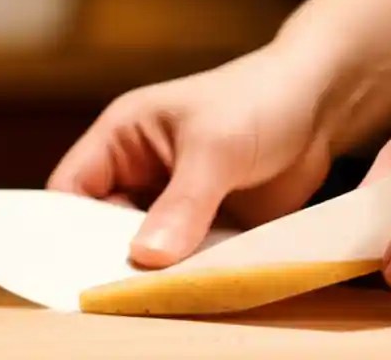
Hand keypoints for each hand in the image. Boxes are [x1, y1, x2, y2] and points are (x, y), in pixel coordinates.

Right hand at [47, 44, 335, 267]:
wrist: (323, 104)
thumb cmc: (259, 99)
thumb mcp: (214, 147)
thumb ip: (181, 203)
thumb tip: (146, 257)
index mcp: (121, 138)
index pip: (71, 188)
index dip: (66, 224)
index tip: (76, 262)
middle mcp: (139, 172)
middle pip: (103, 226)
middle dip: (112, 254)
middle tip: (123, 285)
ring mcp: (172, 203)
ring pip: (144, 248)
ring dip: (153, 270)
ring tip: (159, 291)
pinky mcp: (206, 227)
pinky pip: (184, 259)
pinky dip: (187, 275)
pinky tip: (193, 289)